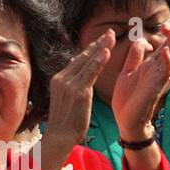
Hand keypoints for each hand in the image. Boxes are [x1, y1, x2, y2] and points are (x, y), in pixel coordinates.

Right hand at [38, 31, 112, 169]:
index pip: (77, 60)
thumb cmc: (65, 121)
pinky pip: (91, 73)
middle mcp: (62, 78)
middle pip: (83, 57)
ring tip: (111, 37)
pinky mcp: (78, 92)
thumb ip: (69, 83)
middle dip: (97, 44)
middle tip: (109, 32)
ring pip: (88, 62)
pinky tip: (106, 52)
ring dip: (101, 48)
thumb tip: (73, 66)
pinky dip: (99, 61)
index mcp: (58, 79)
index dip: (90, 49)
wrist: (59, 136)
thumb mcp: (64, 98)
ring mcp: (69, 84)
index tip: (101, 40)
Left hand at [112, 21, 169, 141]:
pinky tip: (165, 53)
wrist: (125, 119)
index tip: (166, 22)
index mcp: (151, 66)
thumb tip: (141, 40)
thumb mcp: (128, 71)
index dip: (167, 34)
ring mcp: (159, 80)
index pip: (164, 46)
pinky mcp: (155, 89)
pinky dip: (166, 64)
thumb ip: (134, 56)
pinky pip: (164, 75)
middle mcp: (158, 71)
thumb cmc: (128, 98)